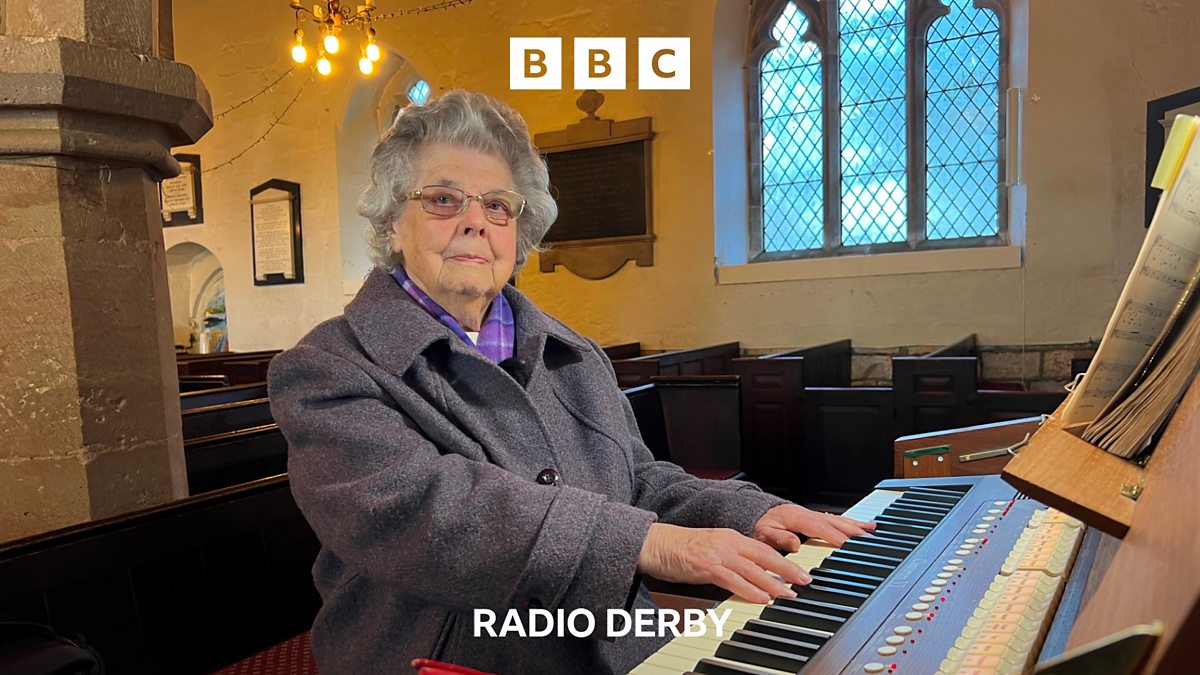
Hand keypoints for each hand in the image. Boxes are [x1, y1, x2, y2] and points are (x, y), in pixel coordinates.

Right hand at [636, 523, 811, 603]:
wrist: (655, 544)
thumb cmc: (680, 549)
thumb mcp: (711, 550)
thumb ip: (731, 560)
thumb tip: (750, 575)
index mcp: (731, 537)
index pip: (763, 548)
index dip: (783, 559)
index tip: (800, 570)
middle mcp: (728, 542)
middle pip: (764, 555)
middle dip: (787, 568)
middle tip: (805, 579)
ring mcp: (717, 553)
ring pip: (752, 568)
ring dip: (773, 582)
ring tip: (789, 593)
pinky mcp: (706, 566)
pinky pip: (732, 579)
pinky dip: (749, 588)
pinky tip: (761, 597)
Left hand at [753, 504, 874, 550]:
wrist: (756, 513)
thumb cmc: (759, 525)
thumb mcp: (763, 534)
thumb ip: (778, 538)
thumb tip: (795, 544)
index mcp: (795, 517)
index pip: (818, 527)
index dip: (833, 536)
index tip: (846, 544)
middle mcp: (806, 513)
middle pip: (833, 521)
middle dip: (851, 530)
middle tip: (867, 539)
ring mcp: (812, 514)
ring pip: (837, 519)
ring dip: (855, 525)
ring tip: (872, 531)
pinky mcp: (815, 517)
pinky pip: (836, 519)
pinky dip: (851, 522)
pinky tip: (865, 526)